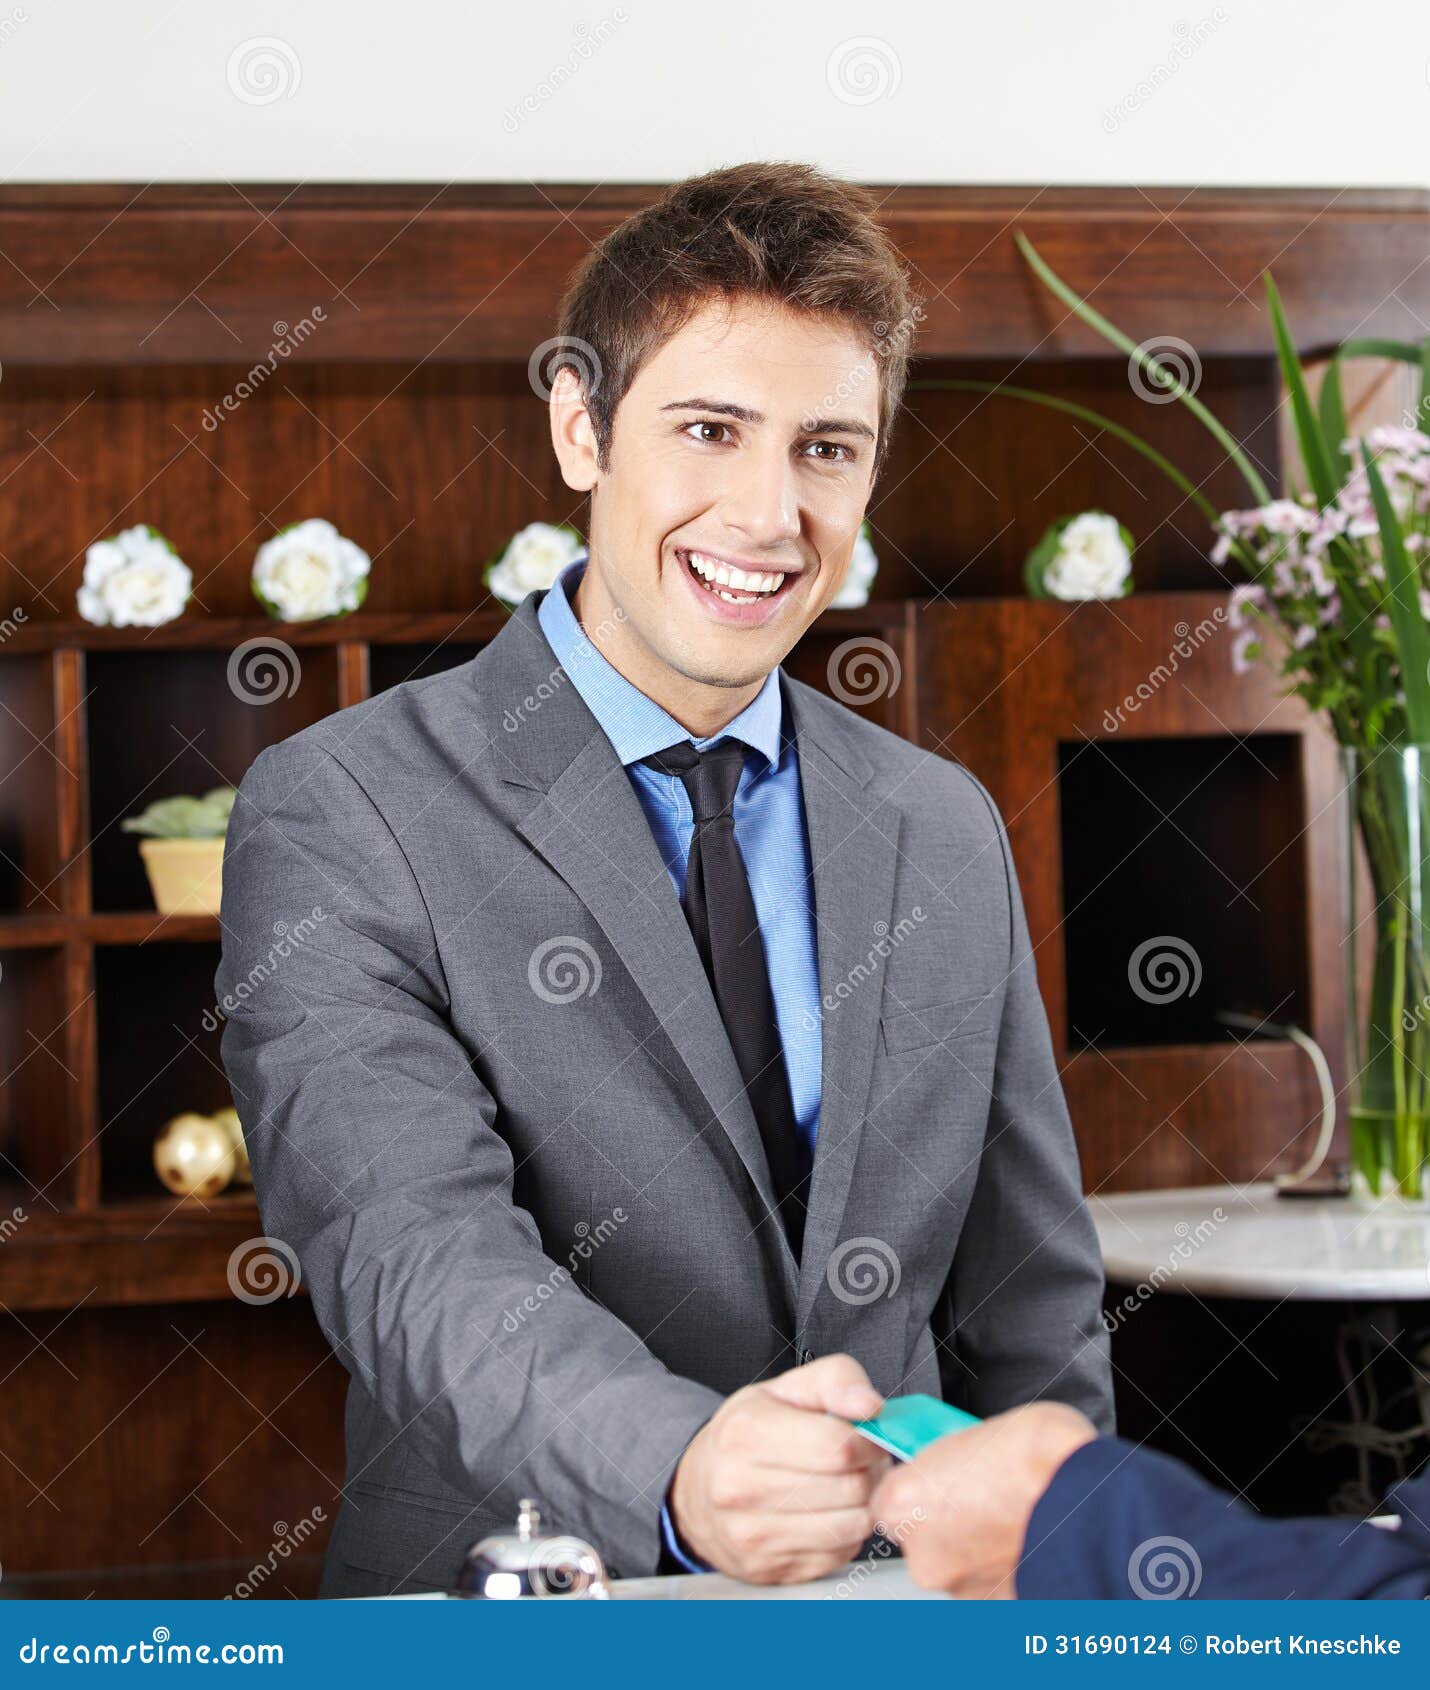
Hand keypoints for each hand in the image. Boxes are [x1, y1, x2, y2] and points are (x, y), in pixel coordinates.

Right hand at [668, 1352, 890, 1583]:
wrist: (696, 1492)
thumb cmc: (745, 1435)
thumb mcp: (785, 1389)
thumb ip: (835, 1381)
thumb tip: (870, 1405)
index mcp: (746, 1433)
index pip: (838, 1446)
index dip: (867, 1441)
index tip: (865, 1437)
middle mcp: (741, 1488)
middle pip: (849, 1488)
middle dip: (867, 1472)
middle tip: (856, 1462)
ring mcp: (753, 1535)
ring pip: (850, 1526)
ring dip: (861, 1506)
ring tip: (842, 1486)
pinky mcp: (769, 1569)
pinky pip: (839, 1555)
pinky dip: (844, 1534)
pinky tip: (825, 1514)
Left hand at [873, 1402, 1096, 1597]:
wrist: (1093, 1504)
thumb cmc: (1041, 1458)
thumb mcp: (974, 1432)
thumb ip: (947, 1458)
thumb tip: (950, 1462)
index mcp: (907, 1503)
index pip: (887, 1502)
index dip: (915, 1489)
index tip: (935, 1481)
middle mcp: (926, 1555)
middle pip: (920, 1537)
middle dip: (946, 1519)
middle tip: (981, 1496)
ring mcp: (962, 1588)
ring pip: (956, 1563)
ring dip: (975, 1545)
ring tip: (1012, 1517)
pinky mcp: (997, 1608)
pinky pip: (988, 1583)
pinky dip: (1002, 1566)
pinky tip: (1025, 1540)